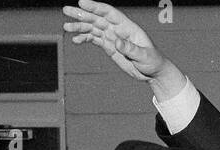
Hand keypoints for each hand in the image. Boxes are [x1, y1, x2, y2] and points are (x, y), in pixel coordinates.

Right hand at [63, 2, 177, 87]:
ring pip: (94, 28)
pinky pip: (95, 40)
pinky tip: (76, 40)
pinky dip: (85, 38)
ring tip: (66, 26)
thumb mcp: (144, 56)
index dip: (95, 7)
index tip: (82, 3)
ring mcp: (113, 37)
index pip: (109, 13)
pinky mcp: (110, 47)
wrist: (153, 72)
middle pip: (97, 18)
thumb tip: (117, 41)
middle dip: (82, 14)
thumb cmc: (153, 61)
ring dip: (80, 26)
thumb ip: (130, 49)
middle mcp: (118, 29)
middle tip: (66, 10)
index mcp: (128, 27)